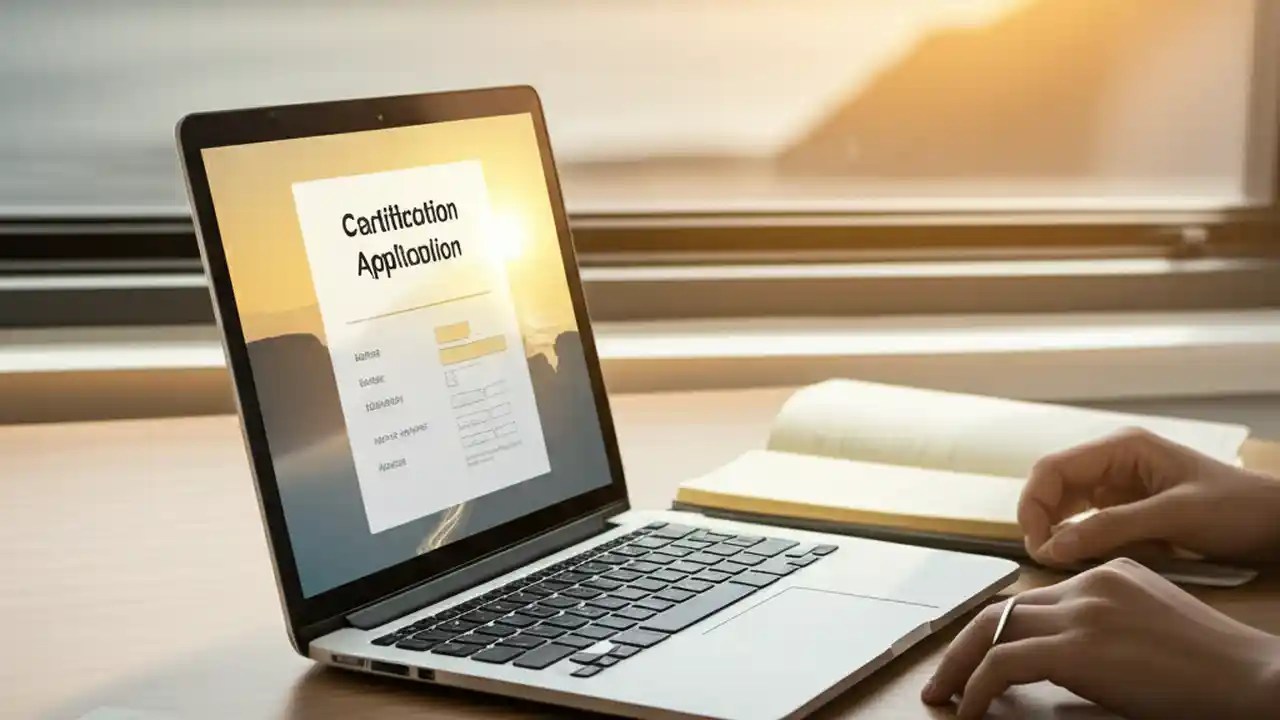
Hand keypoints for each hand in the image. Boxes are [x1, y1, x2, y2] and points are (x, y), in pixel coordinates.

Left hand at [921, 559, 1279, 718]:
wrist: (1250, 678)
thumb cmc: (1212, 669)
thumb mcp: (1150, 629)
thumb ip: (1105, 627)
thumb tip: (1058, 657)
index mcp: (1108, 574)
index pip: (1034, 600)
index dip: (997, 632)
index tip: (977, 660)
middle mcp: (1090, 583)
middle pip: (1003, 609)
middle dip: (964, 645)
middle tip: (944, 679)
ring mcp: (1083, 612)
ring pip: (992, 629)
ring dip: (960, 667)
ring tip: (944, 697)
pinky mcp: (1079, 647)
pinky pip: (1003, 663)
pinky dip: (977, 687)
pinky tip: (972, 710)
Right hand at [1019, 428, 1279, 565]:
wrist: (1278, 524)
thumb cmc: (1235, 508)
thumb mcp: (1174, 517)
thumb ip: (1112, 528)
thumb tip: (1054, 547)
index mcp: (1121, 448)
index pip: (1053, 468)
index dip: (1034, 504)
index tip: (1037, 544)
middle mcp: (1113, 464)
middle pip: (1054, 487)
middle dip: (1043, 521)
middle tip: (1046, 559)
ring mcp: (1119, 488)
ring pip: (1068, 508)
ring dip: (1061, 534)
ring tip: (1063, 562)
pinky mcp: (1128, 512)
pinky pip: (1090, 525)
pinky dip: (1083, 543)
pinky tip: (1087, 559)